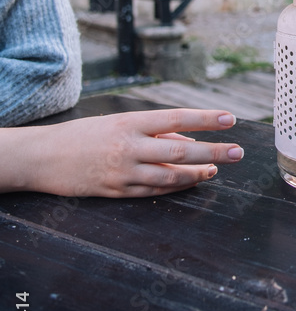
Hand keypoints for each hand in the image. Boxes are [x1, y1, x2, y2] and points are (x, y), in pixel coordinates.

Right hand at [1, 109, 243, 197]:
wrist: (43, 157)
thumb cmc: (84, 135)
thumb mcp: (117, 123)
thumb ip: (152, 132)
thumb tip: (187, 141)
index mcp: (129, 123)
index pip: (175, 118)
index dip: (205, 119)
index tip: (229, 118)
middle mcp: (129, 147)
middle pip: (180, 150)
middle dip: (213, 151)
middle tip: (237, 152)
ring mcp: (124, 172)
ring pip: (170, 176)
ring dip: (197, 174)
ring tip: (215, 169)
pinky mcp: (118, 192)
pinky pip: (154, 191)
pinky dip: (176, 187)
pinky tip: (191, 182)